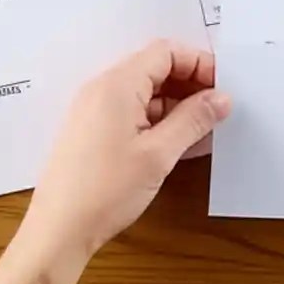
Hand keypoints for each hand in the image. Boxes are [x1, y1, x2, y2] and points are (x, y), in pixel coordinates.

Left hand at [19, 40, 231, 269]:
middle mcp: (102, 90)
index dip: (199, 63)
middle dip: (191, 84)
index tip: (223, 86)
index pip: (165, 52)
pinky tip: (181, 143)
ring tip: (206, 129)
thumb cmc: (104, 191)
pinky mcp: (94, 131)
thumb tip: (221, 98)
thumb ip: (194, 120)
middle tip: (219, 108)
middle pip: (155, 69)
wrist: (59, 230)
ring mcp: (95, 111)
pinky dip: (160, 121)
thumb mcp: (159, 154)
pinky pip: (133, 112)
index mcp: (117, 85)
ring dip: (177, 105)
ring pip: (146, 93)